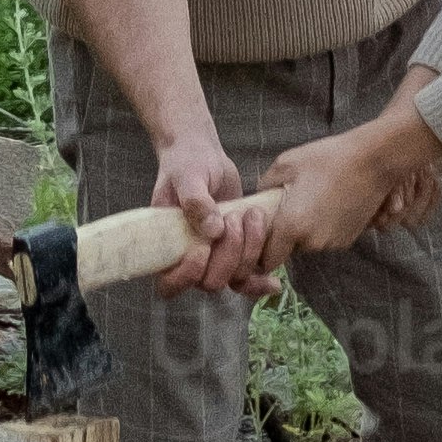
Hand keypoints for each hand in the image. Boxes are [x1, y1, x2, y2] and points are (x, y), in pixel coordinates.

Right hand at [147, 121, 263, 290]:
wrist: (204, 157)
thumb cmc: (186, 165)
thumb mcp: (187, 177)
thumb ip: (195, 201)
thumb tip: (213, 231)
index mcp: (167, 247)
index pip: (170, 284)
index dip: (187, 275)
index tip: (202, 247)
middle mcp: (189, 259)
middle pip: (210, 282)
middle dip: (227, 254)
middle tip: (233, 217)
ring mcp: (213, 258)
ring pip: (233, 279)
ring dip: (248, 253)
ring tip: (252, 216)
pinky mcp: (234, 254)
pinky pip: (246, 279)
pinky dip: (260, 283)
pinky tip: (274, 282)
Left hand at [248, 102, 441, 262]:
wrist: (372, 161)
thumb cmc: (327, 159)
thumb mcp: (285, 164)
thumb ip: (264, 187)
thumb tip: (259, 200)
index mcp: (291, 226)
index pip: (267, 259)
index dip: (262, 250)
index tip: (263, 234)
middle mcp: (311, 242)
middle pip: (288, 249)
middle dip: (284, 234)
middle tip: (289, 206)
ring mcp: (332, 243)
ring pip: (308, 244)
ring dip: (305, 230)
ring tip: (312, 199)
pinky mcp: (349, 240)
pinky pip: (327, 238)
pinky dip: (323, 227)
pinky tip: (329, 202)